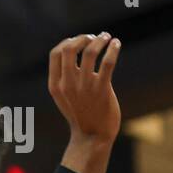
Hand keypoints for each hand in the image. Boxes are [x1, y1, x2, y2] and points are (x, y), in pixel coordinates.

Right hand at [47, 32, 121, 147]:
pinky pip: (107, 63)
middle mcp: (67, 84)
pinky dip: (113, 49)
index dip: (68, 41)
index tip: (80, 40)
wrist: (92, 135)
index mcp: (55, 85)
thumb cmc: (80, 113)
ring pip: (89, 52)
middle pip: (69, 48)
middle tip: (94, 38)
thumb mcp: (64, 96)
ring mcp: (84, 87)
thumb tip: (74, 52)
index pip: (55, 53)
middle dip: (83, 38)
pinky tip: (116, 44)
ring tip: (107, 37)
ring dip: (99, 40)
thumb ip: (65, 77)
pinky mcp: (101, 90)